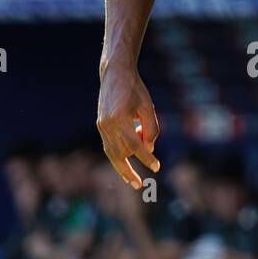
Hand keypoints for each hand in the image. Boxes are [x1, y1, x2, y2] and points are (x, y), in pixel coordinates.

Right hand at [97, 64, 160, 188]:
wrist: (115, 74)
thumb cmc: (135, 89)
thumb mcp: (148, 107)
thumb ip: (151, 129)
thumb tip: (148, 149)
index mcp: (119, 118)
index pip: (135, 145)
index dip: (146, 158)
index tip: (157, 167)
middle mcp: (107, 124)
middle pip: (120, 153)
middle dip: (130, 169)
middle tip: (140, 184)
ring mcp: (101, 126)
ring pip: (112, 153)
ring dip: (122, 167)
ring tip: (132, 181)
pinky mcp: (100, 125)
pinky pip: (108, 146)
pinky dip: (116, 157)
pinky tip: (124, 168)